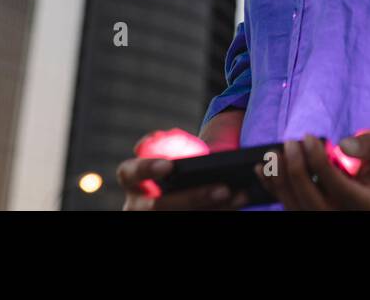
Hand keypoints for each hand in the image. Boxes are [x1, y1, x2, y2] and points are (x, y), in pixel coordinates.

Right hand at [119, 131, 246, 210]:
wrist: (183, 183)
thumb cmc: (180, 163)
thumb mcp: (175, 151)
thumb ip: (176, 145)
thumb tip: (191, 146)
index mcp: (132, 179)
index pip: (130, 172)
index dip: (146, 168)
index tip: (170, 165)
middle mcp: (137, 204)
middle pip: (158, 206)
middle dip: (192, 197)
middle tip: (223, 188)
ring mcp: (155, 218)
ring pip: (182, 217)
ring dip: (212, 209)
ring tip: (239, 197)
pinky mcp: (174, 223)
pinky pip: (196, 222)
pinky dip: (216, 213)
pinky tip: (236, 205)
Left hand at [253, 131, 369, 209]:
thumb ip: (368, 146)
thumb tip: (343, 145)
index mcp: (367, 204)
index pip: (336, 185)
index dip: (318, 160)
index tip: (307, 137)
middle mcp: (345, 216)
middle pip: (312, 201)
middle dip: (296, 170)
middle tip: (290, 143)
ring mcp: (327, 219)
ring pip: (296, 206)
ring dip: (280, 180)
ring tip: (274, 154)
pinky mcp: (312, 214)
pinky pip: (289, 205)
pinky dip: (274, 187)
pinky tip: (264, 170)